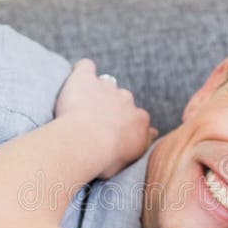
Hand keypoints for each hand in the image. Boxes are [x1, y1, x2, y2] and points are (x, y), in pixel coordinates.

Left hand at [55, 59, 156, 178]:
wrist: (85, 144)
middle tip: (93, 123)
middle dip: (110, 107)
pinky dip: (81, 72)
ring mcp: (107, 87)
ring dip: (96, 91)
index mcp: (140, 120)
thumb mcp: (129, 160)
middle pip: (122, 99)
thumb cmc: (103, 160)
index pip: (137, 118)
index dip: (124, 125)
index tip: (112, 134)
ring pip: (105, 84)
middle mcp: (127, 100)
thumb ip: (139, 145)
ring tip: (81, 105)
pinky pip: (85, 67)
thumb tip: (151, 134)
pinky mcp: (86, 79)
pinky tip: (76, 80)